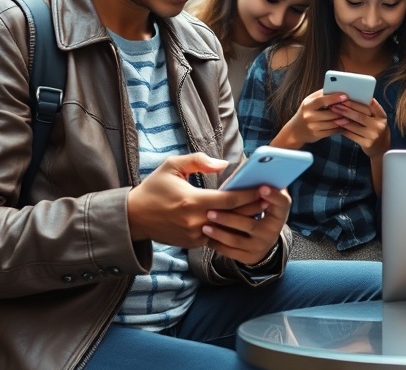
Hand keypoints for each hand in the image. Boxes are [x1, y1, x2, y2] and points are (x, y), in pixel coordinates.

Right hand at [127, 152, 265, 248]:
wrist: (133, 218)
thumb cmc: (154, 188)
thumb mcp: (172, 166)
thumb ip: (199, 161)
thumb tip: (224, 165)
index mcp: (191, 201)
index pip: (229, 200)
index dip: (249, 194)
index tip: (265, 187)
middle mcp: (195, 221)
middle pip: (233, 216)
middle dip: (253, 206)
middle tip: (271, 196)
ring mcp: (194, 235)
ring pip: (227, 227)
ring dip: (243, 219)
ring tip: (261, 207)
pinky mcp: (192, 244)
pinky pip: (216, 235)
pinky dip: (228, 227)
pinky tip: (242, 218)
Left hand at [203, 185, 291, 265]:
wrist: (261, 242)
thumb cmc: (258, 211)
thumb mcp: (266, 199)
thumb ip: (263, 186)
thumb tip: (257, 170)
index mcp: (279, 213)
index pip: (282, 204)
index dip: (273, 196)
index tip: (261, 188)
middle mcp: (272, 231)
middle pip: (250, 223)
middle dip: (229, 217)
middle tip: (211, 210)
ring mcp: (261, 246)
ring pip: (236, 239)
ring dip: (219, 232)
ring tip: (204, 225)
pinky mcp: (249, 257)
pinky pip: (230, 252)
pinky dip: (217, 244)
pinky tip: (205, 236)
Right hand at [276, 89, 350, 146]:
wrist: (295, 131)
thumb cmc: (306, 113)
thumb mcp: (309, 102)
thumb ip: (321, 96)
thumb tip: (335, 87)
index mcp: (307, 105)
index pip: (321, 100)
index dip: (334, 98)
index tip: (345, 96)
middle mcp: (309, 116)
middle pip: (330, 112)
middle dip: (343, 110)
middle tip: (353, 107)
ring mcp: (312, 126)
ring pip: (333, 122)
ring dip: (344, 119)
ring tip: (352, 116)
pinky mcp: (316, 135)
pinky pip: (332, 131)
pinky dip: (340, 127)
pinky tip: (346, 124)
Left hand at [330, 98, 390, 158]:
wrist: (381, 148)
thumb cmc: (376, 128)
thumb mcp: (377, 118)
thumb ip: (369, 110)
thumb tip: (352, 97)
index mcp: (382, 115)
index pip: (369, 105)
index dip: (355, 102)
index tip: (344, 97)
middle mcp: (379, 125)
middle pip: (360, 115)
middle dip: (346, 109)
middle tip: (335, 105)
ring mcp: (373, 135)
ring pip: (354, 125)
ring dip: (341, 119)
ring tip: (333, 114)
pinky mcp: (367, 143)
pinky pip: (351, 134)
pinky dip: (343, 129)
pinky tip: (336, 124)